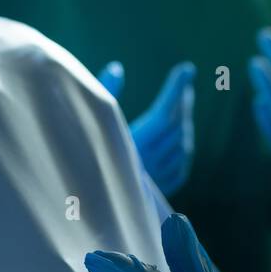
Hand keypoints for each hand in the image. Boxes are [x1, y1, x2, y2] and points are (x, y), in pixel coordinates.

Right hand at [97, 61, 195, 195]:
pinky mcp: (166, 189)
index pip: (162, 114)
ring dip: (184, 119)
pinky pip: (182, 161)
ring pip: (183, 143)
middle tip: (184, 78)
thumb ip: (103, 96)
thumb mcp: (91, 124)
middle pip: (176, 126)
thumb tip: (116, 68)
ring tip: (183, 99)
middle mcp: (150, 164)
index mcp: (131, 147)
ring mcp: (161, 178)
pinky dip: (183, 142)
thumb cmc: (84, 157)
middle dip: (181, 100)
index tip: (187, 68)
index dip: (175, 90)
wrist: (87, 203)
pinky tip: (180, 131)